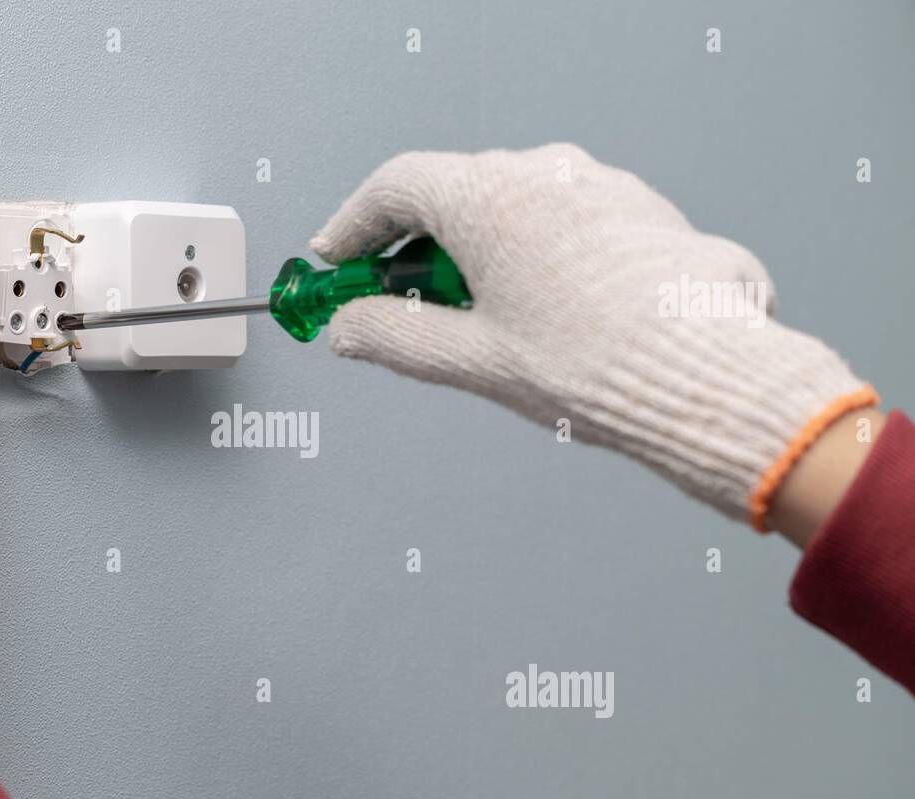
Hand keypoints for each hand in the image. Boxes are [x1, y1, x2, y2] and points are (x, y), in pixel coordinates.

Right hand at [312, 145, 876, 529]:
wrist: (706, 382)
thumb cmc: (595, 368)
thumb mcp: (470, 361)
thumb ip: (391, 338)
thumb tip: (348, 330)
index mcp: (490, 198)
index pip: (394, 187)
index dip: (352, 227)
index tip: (336, 262)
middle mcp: (545, 174)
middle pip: (452, 194)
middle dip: (413, 247)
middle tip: (392, 302)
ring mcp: (601, 186)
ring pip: (513, 206)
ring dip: (478, 252)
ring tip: (478, 320)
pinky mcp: (641, 210)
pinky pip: (566, 220)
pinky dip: (534, 254)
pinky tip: (544, 312)